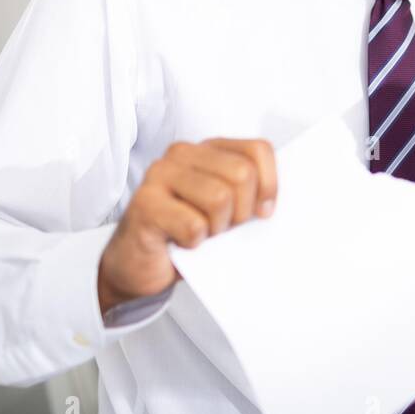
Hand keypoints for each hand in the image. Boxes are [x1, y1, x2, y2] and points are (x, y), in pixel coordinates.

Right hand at [98, 138, 277, 315]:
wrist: (140, 264)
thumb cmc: (187, 233)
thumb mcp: (227, 208)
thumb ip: (249, 194)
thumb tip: (275, 203)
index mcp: (209, 149)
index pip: (258, 150)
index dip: (269, 185)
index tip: (263, 211)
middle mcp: (183, 154)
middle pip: (242, 174)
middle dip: (242, 211)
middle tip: (225, 228)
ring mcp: (160, 175)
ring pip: (219, 198)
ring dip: (218, 228)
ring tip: (203, 234)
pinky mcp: (145, 203)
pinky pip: (193, 225)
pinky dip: (195, 242)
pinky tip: (182, 242)